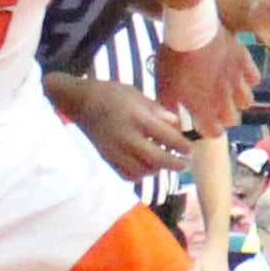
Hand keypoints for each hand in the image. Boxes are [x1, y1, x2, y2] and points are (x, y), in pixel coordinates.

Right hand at [45, 72, 193, 182]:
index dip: (181, 146)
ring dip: (157, 169)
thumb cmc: (112, 95)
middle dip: (174, 164)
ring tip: (166, 163)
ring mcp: (115, 151)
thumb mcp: (137, 95)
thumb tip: (176, 124)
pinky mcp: (106, 160)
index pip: (165, 137)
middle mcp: (126, 138)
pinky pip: (127, 175)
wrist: (80, 103)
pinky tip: (146, 166)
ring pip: (142, 171)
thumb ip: (157, 111)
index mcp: (137, 118)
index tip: (190, 149)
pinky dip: (140, 174)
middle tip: (185, 164)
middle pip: (156, 159)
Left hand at [160, 26, 251, 141]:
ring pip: (247, 101)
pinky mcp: (244, 62)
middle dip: (224, 117)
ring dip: (238, 101)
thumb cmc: (173, 60)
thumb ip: (170, 109)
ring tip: (229, 93)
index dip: (209, 130)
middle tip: (215, 108)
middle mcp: (224, 99)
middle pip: (232, 120)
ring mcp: (236, 80)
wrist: (190, 30)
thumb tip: (175, 122)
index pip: (214, 132)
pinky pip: (254, 78)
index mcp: (203, 108)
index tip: (204, 124)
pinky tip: (240, 76)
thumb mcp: (164, 88)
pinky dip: (249, 80)